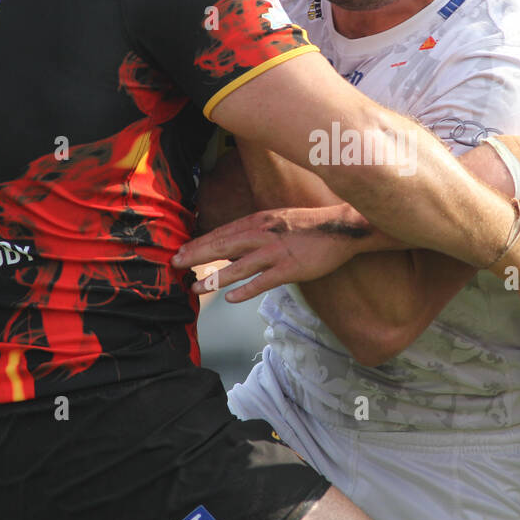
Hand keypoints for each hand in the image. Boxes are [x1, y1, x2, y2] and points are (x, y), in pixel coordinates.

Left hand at [172, 205, 367, 302]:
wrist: (343, 227)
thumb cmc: (309, 225)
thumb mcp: (277, 220)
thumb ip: (254, 231)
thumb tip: (230, 243)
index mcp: (259, 221)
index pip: (222, 232)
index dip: (199, 243)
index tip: (180, 251)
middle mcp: (263, 234)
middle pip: (224, 245)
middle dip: (197, 256)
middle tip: (176, 265)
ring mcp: (276, 251)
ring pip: (239, 265)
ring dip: (215, 277)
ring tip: (196, 288)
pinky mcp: (290, 268)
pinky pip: (264, 281)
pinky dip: (246, 289)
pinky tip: (230, 299)